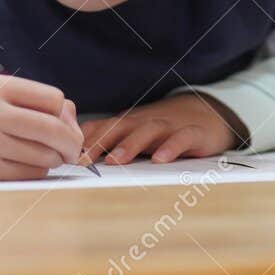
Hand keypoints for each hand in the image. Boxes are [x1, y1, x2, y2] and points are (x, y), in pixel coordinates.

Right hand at [0, 74, 87, 180]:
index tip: (60, 119)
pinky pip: (28, 174)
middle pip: (53, 130)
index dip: (63, 111)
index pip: (53, 100)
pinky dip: (38, 170)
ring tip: (48, 153)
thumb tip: (73, 123)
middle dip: (71, 142)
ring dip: (54, 158)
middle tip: (74, 148)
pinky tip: (31, 163)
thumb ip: (37, 100)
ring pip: (44, 156)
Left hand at [81, 92, 245, 164]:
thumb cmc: (166, 129)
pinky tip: (160, 159)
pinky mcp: (194, 132)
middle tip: (82, 161)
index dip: (84, 141)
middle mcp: (147, 121)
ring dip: (130, 144)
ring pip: (148, 130)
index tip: (65, 157)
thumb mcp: (137, 133)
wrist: (210, 112)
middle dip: (99, 142)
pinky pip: (182, 138)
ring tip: (115, 161)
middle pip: (120, 126)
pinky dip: (171, 147)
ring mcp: (170, 125)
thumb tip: (76, 156)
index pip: (103, 128)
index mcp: (131, 122)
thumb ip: (111, 140)